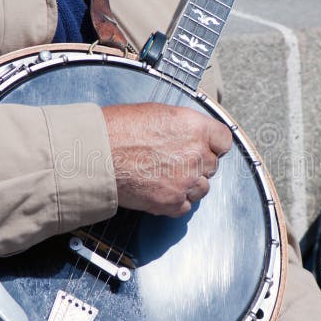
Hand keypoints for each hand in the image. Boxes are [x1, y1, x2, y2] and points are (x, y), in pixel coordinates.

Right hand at [102, 103, 231, 216]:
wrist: (96, 154)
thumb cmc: (118, 129)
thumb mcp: (157, 113)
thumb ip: (181, 127)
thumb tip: (188, 135)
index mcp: (195, 127)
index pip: (224, 140)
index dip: (214, 144)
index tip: (207, 148)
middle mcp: (196, 153)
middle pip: (212, 165)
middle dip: (197, 164)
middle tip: (175, 162)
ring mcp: (186, 181)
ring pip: (202, 188)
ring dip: (189, 184)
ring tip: (165, 177)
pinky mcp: (172, 202)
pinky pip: (185, 206)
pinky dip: (175, 201)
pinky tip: (159, 190)